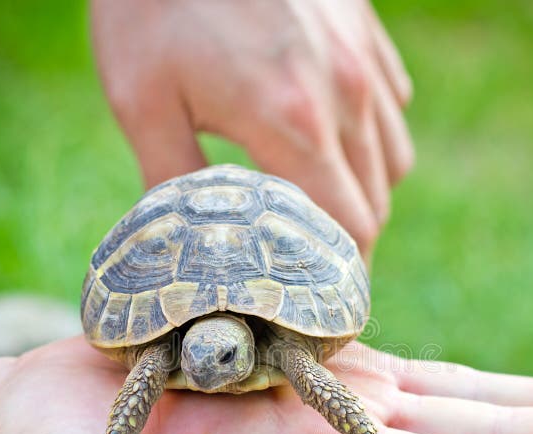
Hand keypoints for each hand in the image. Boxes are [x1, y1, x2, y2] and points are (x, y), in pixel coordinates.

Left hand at [91, 0, 413, 255]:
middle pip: (375, 205)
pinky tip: (335, 141)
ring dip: (365, 196)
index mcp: (292, 124)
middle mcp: (344, 96)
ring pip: (392, 160)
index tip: (323, 304)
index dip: (340, 278)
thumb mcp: (140, 98)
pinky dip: (373, 141)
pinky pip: (392, 108)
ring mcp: (362, 60)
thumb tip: (193, 242)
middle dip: (349, 247)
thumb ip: (173, 180)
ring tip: (323, 210)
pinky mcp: (364, 33)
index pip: (346, 231)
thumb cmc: (152, 1)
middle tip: (314, 268)